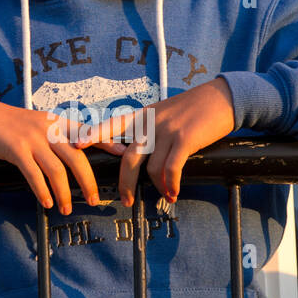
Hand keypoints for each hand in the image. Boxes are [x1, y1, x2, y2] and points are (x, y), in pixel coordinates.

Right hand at [0, 94, 124, 214]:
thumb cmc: (11, 124)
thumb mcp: (40, 123)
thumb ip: (59, 135)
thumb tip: (78, 152)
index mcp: (58, 122)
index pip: (88, 132)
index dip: (107, 142)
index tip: (124, 153)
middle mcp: (49, 129)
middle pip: (77, 158)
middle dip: (88, 181)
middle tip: (94, 200)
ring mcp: (33, 139)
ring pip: (57, 170)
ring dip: (64, 193)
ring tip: (66, 209)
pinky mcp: (16, 149)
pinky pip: (34, 174)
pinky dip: (43, 191)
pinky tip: (47, 203)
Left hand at [72, 77, 235, 206]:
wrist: (222, 97)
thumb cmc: (194, 107)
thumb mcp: (165, 110)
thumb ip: (149, 127)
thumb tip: (138, 151)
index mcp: (143, 115)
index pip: (112, 125)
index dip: (92, 135)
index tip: (75, 145)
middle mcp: (150, 122)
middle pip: (128, 160)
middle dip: (126, 184)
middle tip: (126, 200)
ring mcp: (167, 130)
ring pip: (151, 168)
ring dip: (158, 187)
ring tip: (165, 195)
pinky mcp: (184, 139)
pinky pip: (171, 169)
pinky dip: (171, 185)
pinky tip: (174, 192)